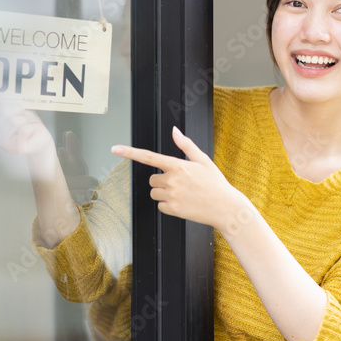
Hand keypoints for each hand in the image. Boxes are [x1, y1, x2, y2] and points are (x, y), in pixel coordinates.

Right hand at [0, 96, 56, 179]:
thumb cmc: (24, 120)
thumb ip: (3, 103)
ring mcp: (3, 144)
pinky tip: (30, 131)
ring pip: (13, 121)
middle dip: (15, 107)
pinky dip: (31, 127)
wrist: (39, 137)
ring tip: (24, 122)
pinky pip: (24, 130)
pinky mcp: (17, 149)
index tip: (0, 97)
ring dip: (23, 117)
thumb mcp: (12, 108)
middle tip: (20, 111)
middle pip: (1, 112)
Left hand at [112, 126, 247, 228]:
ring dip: (163, 193)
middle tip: (180, 184)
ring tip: (183, 194)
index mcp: (178, 166)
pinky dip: (168, 205)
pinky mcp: (172, 210)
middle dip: (161, 181)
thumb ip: (186, 145)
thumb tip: (174, 131)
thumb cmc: (215, 183)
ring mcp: (171, 196)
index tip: (115, 149)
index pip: (148, 157)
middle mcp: (172, 180)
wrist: (225, 207)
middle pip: (152, 179)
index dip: (129, 152)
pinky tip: (183, 203)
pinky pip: (160, 206)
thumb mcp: (203, 160)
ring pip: (154, 193)